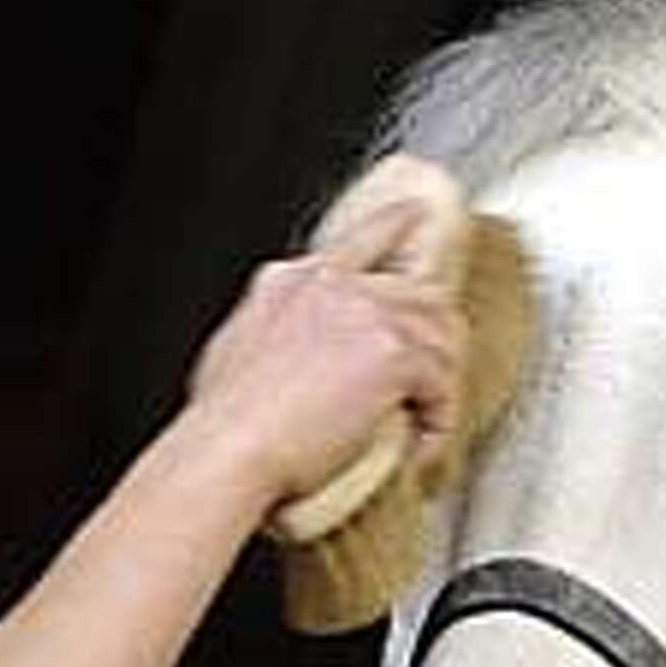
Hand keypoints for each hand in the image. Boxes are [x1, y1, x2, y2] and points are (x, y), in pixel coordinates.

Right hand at [187, 203, 463, 511]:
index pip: (363, 236)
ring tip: (425, 418)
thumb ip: (274, 331)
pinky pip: (441, 383)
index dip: (397, 226)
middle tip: (435, 375)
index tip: (415, 216)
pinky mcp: (393, 354)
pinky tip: (418, 444)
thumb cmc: (224, 424)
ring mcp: (367, 313)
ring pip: (439, 333)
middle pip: (417, 290)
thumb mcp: (236, 351)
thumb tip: (288, 353)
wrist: (229, 450)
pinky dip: (437, 420)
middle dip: (433, 334)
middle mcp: (333, 286)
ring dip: (440, 380)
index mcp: (292, 281)